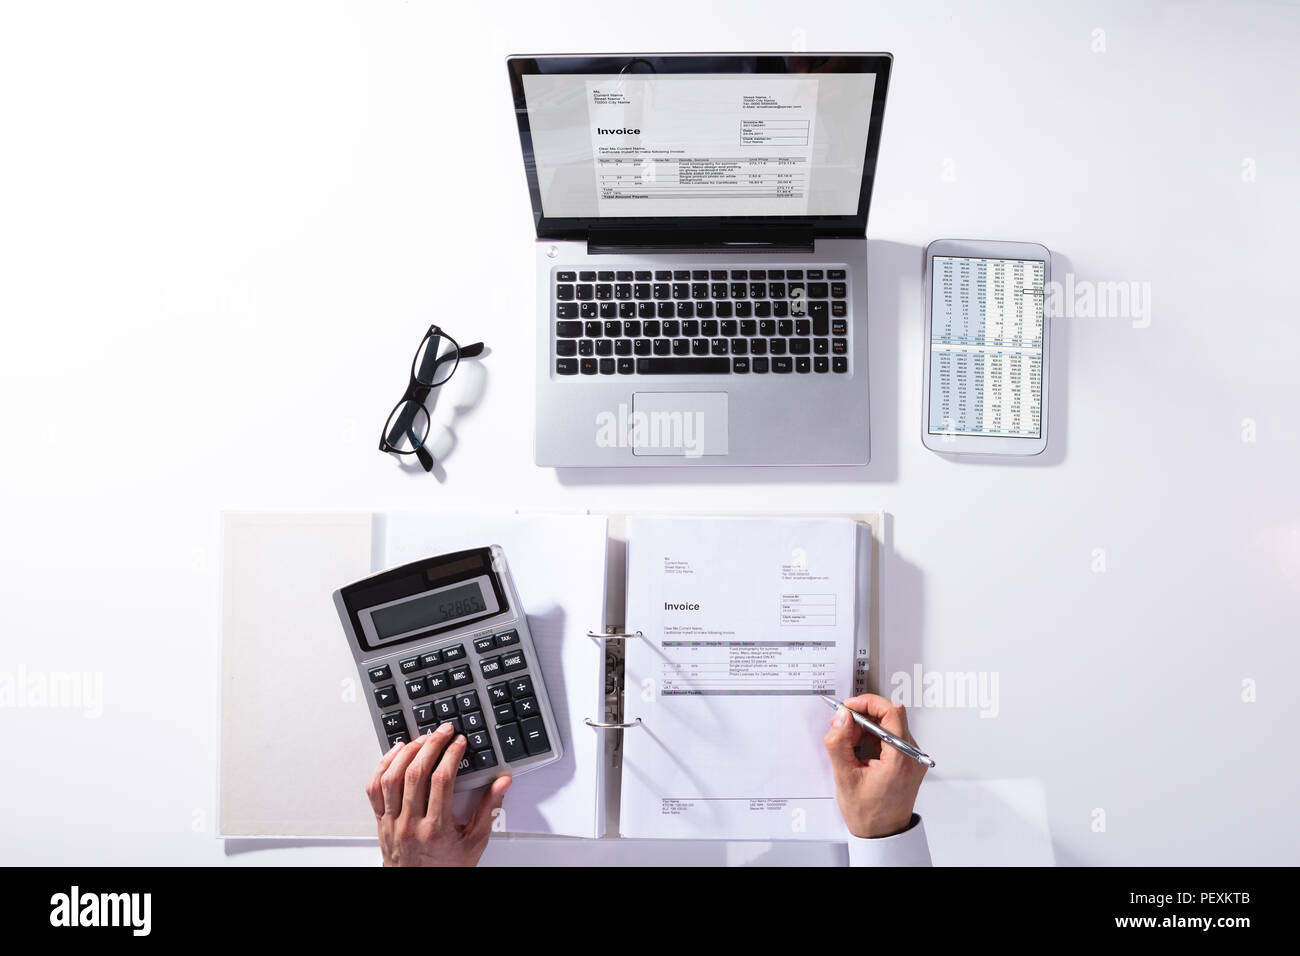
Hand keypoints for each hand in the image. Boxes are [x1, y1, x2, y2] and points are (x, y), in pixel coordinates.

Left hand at [364, 723, 511, 865]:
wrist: (419, 887)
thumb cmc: (446, 868)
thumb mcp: (474, 842)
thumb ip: (489, 809)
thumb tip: (502, 783)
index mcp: (435, 829)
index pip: (441, 781)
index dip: (451, 755)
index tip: (459, 743)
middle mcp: (410, 824)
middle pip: (416, 773)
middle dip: (432, 745)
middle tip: (443, 731)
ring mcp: (392, 822)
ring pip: (392, 777)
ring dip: (407, 753)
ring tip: (421, 739)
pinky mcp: (381, 821)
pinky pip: (374, 789)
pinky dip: (382, 767)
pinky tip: (394, 755)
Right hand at [823, 693, 927, 838]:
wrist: (882, 833)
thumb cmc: (868, 813)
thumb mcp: (844, 776)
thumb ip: (839, 742)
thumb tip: (841, 717)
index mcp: (900, 759)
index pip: (891, 712)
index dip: (868, 703)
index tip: (850, 707)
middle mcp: (912, 756)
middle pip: (891, 716)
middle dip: (864, 716)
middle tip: (845, 727)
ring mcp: (912, 758)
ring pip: (890, 724)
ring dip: (867, 727)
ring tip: (851, 744)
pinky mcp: (908, 760)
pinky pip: (892, 736)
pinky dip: (873, 736)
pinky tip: (860, 750)